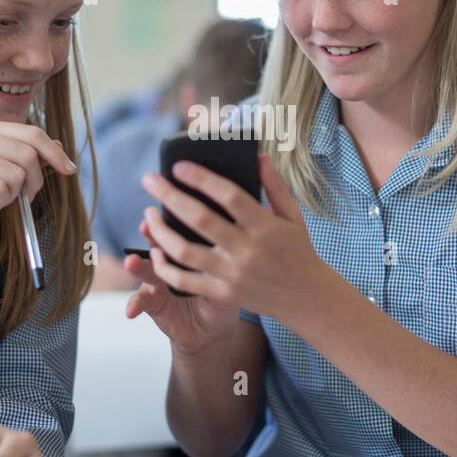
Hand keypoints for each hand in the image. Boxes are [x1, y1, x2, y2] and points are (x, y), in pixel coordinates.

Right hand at [0, 118, 75, 242]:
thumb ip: (31, 155)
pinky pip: (1, 189)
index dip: (55, 153)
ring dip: (14, 195)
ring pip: (16, 175)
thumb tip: (58, 146)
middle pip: (28, 155)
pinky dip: (1, 202)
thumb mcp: (8, 169)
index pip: (33, 134)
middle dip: (34, 182)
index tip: (70, 170)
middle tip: (22, 196)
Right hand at [124, 228, 240, 355]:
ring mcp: (159, 283)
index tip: (170, 212)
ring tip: (131, 262)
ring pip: (146, 271)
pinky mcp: (152, 304)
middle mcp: (172, 263)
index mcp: (192, 252)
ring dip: (136, 266)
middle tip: (146, 226)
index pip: (182, 233)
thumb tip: (234, 237)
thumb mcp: (230, 279)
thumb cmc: (223, 297)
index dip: (175, 222)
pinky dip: (134, 305)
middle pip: (160, 245)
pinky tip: (130, 310)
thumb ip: (226, 263)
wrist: (213, 329)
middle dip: (152, 235)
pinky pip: (140, 302)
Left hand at [135, 153, 330, 326]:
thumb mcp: (293, 216)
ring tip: (148, 214)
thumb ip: (274, 186)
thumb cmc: (298, 251)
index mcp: (265, 227)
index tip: (178, 166)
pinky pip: (185, 281)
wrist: (307, 298)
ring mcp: (232, 275)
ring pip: (184, 252)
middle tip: (149, 180)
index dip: (201, 178)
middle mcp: (246, 250)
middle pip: (199, 219)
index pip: (229, 196)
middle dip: (169, 196)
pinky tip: (155, 251)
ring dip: (160, 231)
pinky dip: (165, 267)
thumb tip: (258, 157)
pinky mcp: (223, 294)